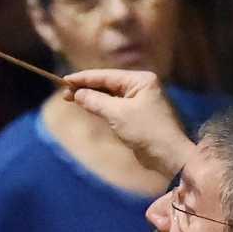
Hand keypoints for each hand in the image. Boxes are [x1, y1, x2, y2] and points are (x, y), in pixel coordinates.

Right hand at [60, 69, 193, 176]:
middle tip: (64, 94)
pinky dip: (100, 106)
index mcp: (140, 80)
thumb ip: (95, 101)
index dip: (84, 78)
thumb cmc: (146, 131)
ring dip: (91, 97)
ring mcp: (140, 100)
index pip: (106, 75)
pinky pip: (114, 106)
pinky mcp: (136, 115)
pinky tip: (88, 106)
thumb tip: (77, 93)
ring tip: (71, 99)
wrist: (168, 155)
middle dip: (86, 88)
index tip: (64, 80)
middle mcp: (141, 86)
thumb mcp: (117, 114)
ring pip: (109, 95)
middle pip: (107, 83)